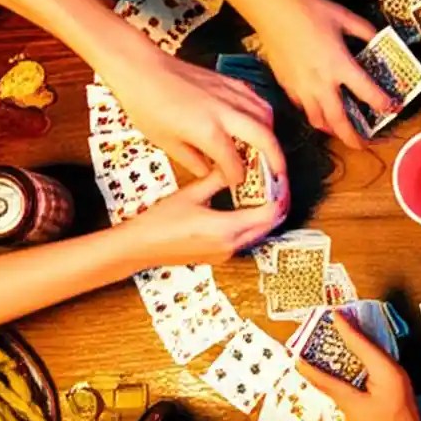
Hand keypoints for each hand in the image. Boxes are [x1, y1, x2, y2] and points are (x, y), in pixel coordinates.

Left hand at [103, 49, 285, 185]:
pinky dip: (262, 113)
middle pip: (264, 138)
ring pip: (265, 115)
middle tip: (279, 174)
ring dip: (272, 135)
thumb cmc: (147, 105)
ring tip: (270, 149)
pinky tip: (258, 121)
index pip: (234, 162)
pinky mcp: (227, 82)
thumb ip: (192, 161)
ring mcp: (229, 94)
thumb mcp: (166, 142)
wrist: (142, 69)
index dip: (238, 177)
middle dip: (275, 159)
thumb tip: (208, 172)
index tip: (237, 183)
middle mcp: (225, 112)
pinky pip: (255, 98)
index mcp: (208, 132)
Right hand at [121, 174, 285, 265]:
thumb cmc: (159, 223)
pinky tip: (244, 207)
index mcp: (226, 229)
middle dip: (277, 205)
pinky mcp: (220, 256)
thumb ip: (217, 179)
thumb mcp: (191, 193)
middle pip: (269, 226)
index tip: (280, 181)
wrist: (139, 248)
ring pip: (259, 234)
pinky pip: (245, 239)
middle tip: (276, 184)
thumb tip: (235, 164)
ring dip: (265, 215)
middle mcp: (231, 245)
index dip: (280, 197)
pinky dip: (251, 223)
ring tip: (262, 193)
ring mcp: (226, 254)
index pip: (269, 214)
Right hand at [261, 0, 394, 148]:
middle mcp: (322, 82)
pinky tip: (317, 110)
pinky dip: (312, 113)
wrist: (273, 9)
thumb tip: (376, 38)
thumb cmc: (309, 10)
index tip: (392, 108)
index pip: (367, 93)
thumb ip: (364, 31)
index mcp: (340, 65)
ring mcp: (302, 87)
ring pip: (317, 120)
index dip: (383, 103)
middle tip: (362, 146)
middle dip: (353, 138)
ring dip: (331, 130)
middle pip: (339, 122)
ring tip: (339, 132)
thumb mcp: (344, 17)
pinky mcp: (287, 85)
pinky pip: (302, 107)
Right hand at [298, 313, 420, 420]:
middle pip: (368, 347)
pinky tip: (342, 371)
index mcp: (387, 369)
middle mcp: (394, 371)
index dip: (345, 327)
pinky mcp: (392, 393)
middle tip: (328, 326)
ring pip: (370, 361)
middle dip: (348, 337)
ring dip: (351, 354)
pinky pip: (372, 373)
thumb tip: (305, 367)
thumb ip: (328, 384)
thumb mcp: (351, 406)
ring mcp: (395, 383)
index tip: (332, 313)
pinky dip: (356, 369)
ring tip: (330, 345)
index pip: (362, 342)